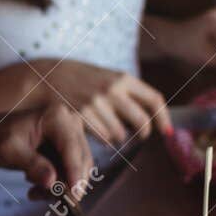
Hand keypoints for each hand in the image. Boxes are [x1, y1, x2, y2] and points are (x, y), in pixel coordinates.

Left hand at [0, 102, 92, 201]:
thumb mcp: (9, 151)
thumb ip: (32, 165)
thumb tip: (52, 182)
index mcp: (56, 117)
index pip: (72, 148)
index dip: (75, 173)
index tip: (74, 196)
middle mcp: (69, 123)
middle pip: (80, 160)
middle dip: (65, 184)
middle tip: (44, 198)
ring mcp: (70, 136)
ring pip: (77, 170)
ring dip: (59, 187)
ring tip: (35, 193)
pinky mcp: (66, 150)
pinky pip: (69, 173)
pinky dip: (56, 186)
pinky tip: (36, 190)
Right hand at [38, 58, 170, 145]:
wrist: (48, 76)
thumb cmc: (81, 79)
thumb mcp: (106, 76)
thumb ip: (127, 91)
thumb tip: (151, 114)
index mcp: (122, 78)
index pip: (154, 99)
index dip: (164, 118)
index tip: (167, 131)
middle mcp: (112, 90)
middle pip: (142, 122)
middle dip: (143, 134)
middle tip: (140, 137)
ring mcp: (96, 104)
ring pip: (120, 135)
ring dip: (117, 137)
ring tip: (107, 127)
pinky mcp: (82, 115)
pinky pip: (102, 139)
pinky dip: (101, 139)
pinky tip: (93, 129)